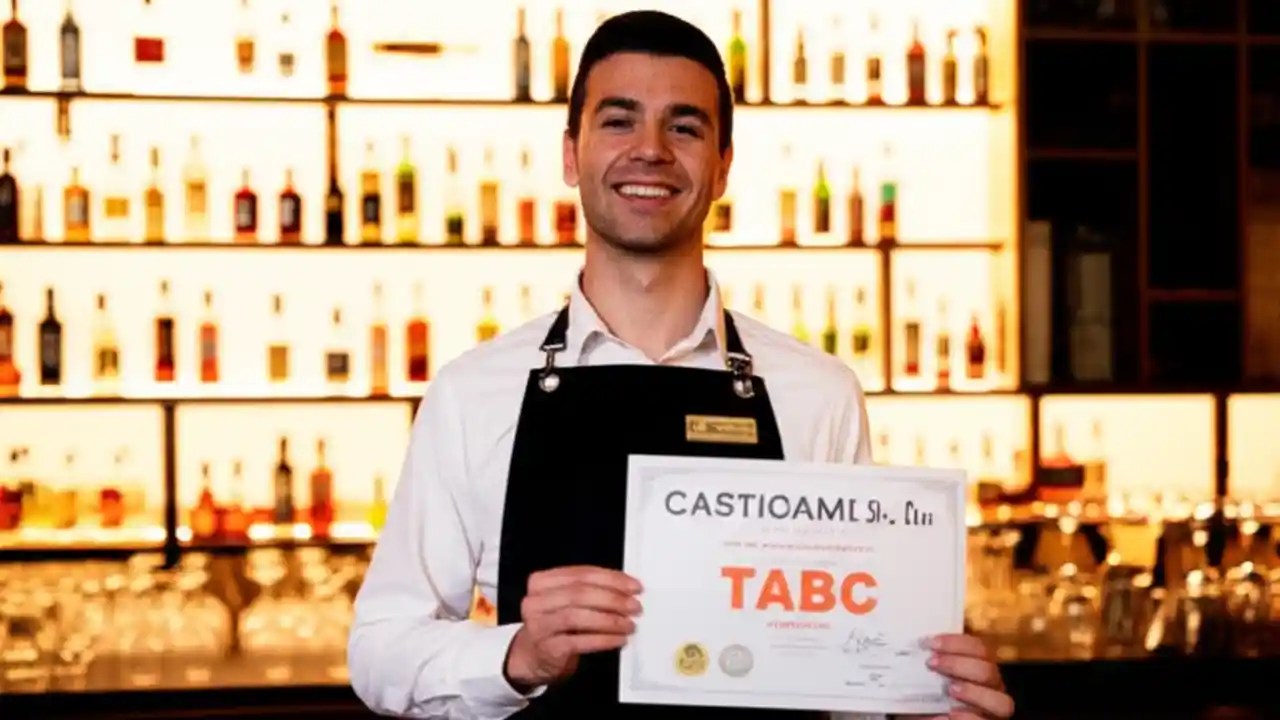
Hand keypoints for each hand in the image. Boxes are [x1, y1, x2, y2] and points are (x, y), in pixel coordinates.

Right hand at [503, 565, 642, 689]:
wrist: (532, 657)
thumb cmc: (555, 624)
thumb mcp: (565, 601)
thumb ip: (589, 590)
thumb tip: (626, 589)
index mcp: (541, 581)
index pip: (581, 574)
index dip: (611, 579)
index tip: (634, 586)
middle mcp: (535, 602)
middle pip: (579, 594)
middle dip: (613, 599)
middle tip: (635, 606)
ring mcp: (539, 626)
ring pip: (579, 617)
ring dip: (610, 620)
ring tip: (629, 624)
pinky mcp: (548, 649)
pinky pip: (580, 642)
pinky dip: (604, 640)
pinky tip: (618, 640)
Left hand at [914, 633, 1013, 718]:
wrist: (924, 717)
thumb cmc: (925, 698)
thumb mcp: (924, 678)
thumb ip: (926, 664)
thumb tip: (914, 649)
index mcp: (979, 668)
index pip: (978, 648)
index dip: (956, 643)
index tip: (930, 643)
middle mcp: (991, 689)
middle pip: (988, 671)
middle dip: (959, 664)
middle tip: (931, 663)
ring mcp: (992, 712)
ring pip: (1001, 701)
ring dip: (974, 693)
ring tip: (950, 690)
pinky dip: (968, 718)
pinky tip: (948, 715)